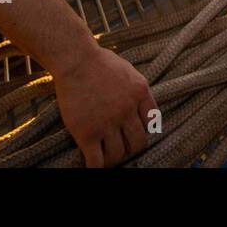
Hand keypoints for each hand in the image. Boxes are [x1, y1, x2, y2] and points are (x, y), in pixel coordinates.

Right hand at [52, 40, 155, 167]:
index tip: (132, 130)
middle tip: (121, 146)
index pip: (152, 122)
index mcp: (140, 92)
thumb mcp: (127, 70)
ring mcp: (108, 122)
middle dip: (130, 147)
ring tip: (106, 156)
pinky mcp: (87, 133)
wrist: (74, 58)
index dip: (142, 128)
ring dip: (113, 158)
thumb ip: (136, 89)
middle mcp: (127, 109)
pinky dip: (97, 167)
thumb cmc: (97, 61)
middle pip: (138, 143)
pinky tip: (93, 164)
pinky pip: (97, 161)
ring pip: (118, 154)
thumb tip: (139, 105)